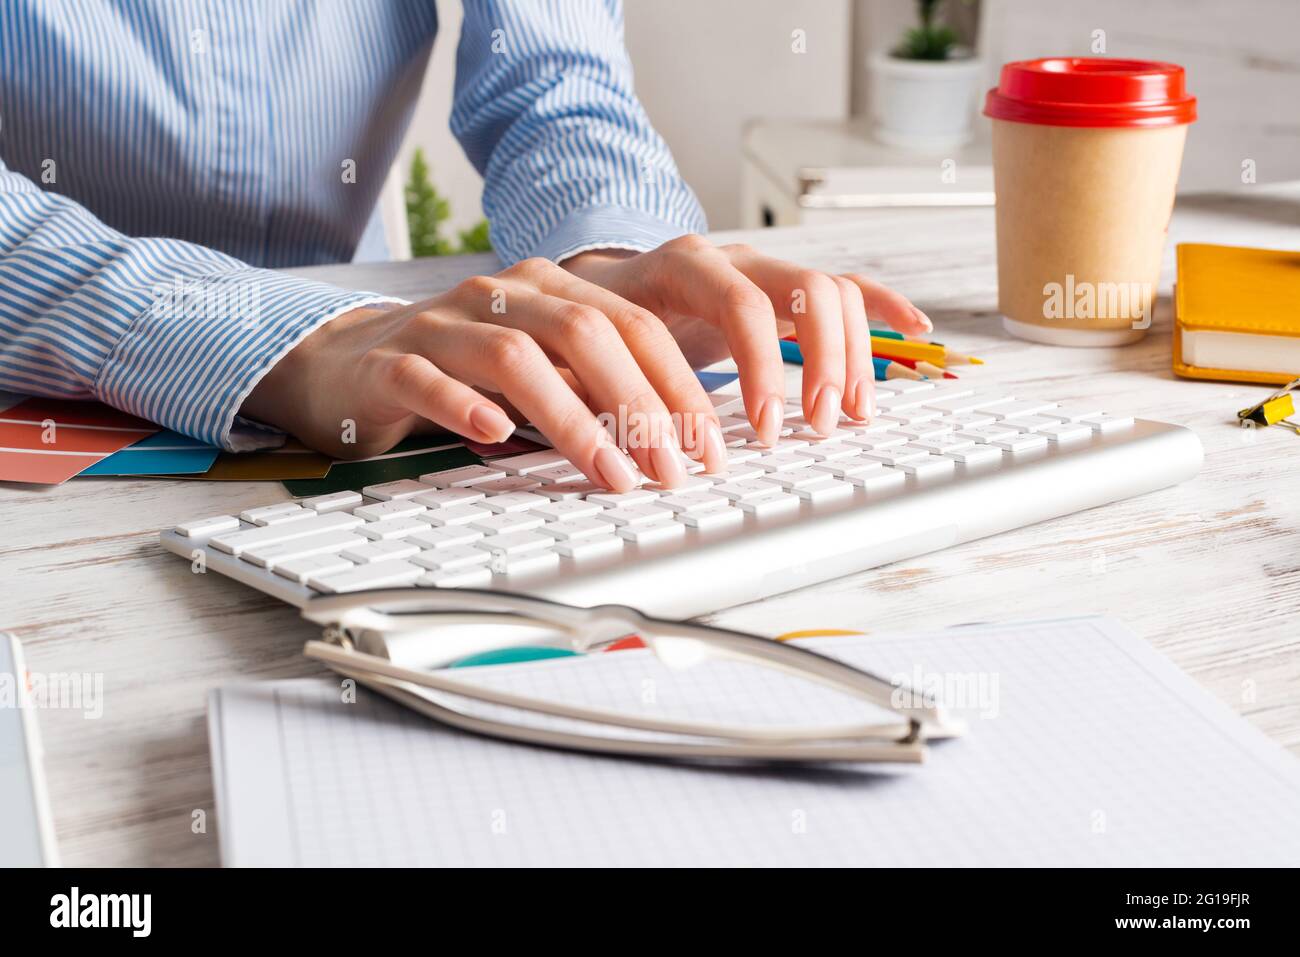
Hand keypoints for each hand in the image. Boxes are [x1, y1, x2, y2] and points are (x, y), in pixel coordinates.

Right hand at [242, 257, 725, 491]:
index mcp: (547, 290)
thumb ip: (598, 390)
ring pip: (515, 356)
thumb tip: (678, 438)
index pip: (633, 325)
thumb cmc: (459, 372)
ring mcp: (442, 325)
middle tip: (672, 469)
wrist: (349, 362)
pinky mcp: (390, 362)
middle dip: (641, 405)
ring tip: (612, 472)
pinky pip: (429, 378)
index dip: (679, 386)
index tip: (709, 446)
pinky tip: (498, 435)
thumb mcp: (543, 373)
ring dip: (574, 420)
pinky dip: (466, 406)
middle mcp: (499, 296)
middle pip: (586, 333)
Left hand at [564, 236, 931, 438]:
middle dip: (822, 362)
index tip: (766, 431)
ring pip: (831, 291)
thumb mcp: (583, 352)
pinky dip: (882, 306)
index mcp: (679, 266)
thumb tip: (613, 440)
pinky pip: (843, 286)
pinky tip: (915, 328)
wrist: (588, 290)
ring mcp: (760, 270)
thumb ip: (598, 384)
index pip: (742, 304)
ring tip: (849, 414)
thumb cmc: (588, 328)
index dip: (762, 367)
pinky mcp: (780, 290)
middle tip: (818, 426)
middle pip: (804, 289)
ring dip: (852, 353)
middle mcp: (729, 259)